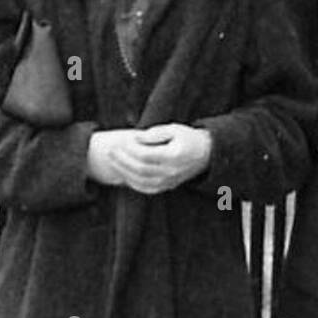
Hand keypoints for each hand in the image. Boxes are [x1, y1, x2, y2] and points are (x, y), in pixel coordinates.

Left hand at [87, 124, 212, 194]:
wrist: (206, 154)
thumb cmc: (189, 138)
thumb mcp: (175, 129)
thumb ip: (155, 133)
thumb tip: (136, 138)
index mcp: (174, 156)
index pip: (145, 155)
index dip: (130, 148)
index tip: (122, 141)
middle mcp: (172, 171)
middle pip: (140, 169)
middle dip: (122, 160)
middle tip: (111, 151)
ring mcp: (170, 181)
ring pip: (141, 181)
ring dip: (124, 172)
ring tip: (113, 161)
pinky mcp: (168, 186)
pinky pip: (147, 189)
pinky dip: (133, 183)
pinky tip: (124, 173)